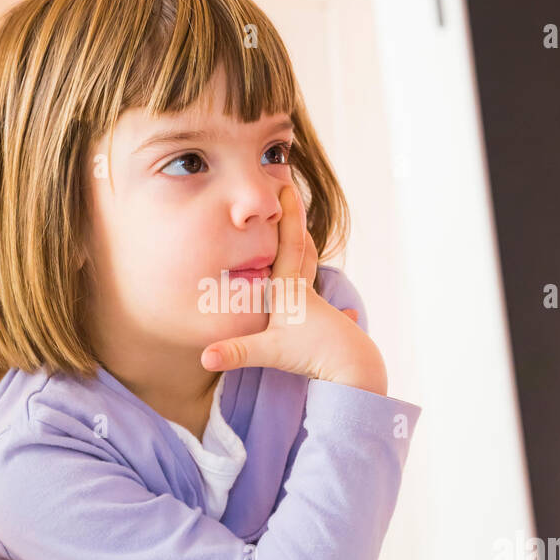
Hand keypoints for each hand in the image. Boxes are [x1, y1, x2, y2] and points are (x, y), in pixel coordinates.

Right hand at [200, 181, 386, 393]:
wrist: (355, 371)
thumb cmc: (313, 356)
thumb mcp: (269, 353)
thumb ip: (236, 353)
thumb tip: (204, 358)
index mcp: (290, 292)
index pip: (289, 246)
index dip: (288, 217)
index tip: (289, 187)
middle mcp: (307, 295)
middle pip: (303, 253)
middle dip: (296, 227)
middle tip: (293, 201)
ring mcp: (322, 310)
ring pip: (314, 278)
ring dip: (308, 257)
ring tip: (305, 242)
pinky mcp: (333, 328)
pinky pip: (329, 313)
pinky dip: (335, 310)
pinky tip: (350, 315)